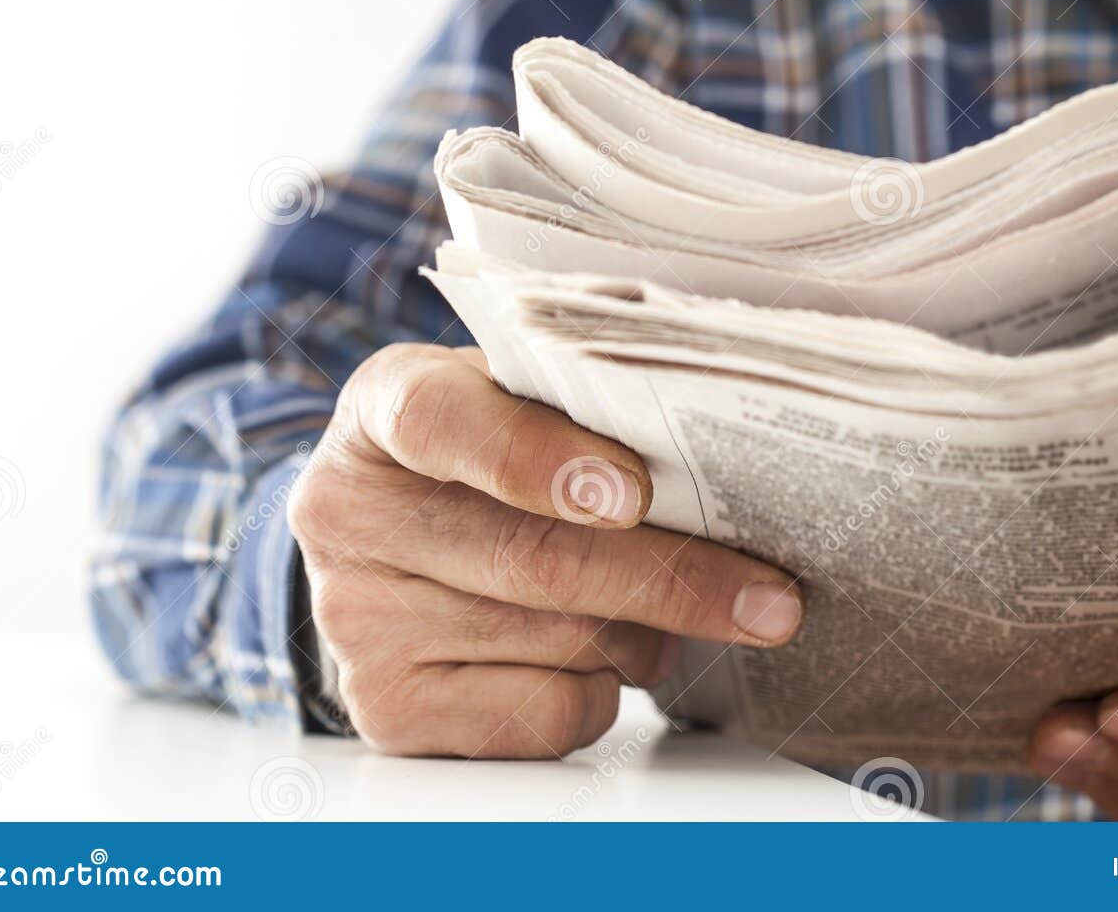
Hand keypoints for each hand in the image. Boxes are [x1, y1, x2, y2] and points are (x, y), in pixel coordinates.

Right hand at [288, 344, 802, 757]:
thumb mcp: (511, 402)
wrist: (387, 545)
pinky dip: (602, 692)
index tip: (630, 492)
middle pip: (530, 559)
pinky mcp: (388, 709)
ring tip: (657, 610)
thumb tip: (720, 473)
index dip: (539, 459)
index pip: (441, 422)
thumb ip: (582, 413)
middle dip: (670, 581)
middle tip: (769, 598)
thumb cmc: (479, 462)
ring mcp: (358, 620)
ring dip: (645, 636)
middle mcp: (348, 515)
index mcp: (383, 410)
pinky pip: (543, 715)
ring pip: (556, 643)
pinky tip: (590, 655)